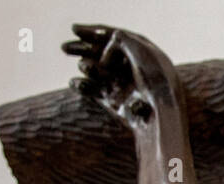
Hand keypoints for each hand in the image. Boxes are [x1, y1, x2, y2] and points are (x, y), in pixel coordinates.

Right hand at [63, 24, 181, 127]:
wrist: (159, 113)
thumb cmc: (153, 78)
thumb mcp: (138, 48)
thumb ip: (119, 38)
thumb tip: (102, 49)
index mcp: (143, 53)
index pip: (116, 38)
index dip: (95, 32)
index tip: (74, 30)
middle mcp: (134, 69)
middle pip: (104, 54)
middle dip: (83, 49)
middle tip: (64, 48)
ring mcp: (125, 86)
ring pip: (97, 72)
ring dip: (86, 67)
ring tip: (84, 67)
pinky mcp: (117, 104)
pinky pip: (95, 92)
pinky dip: (83, 86)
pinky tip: (75, 83)